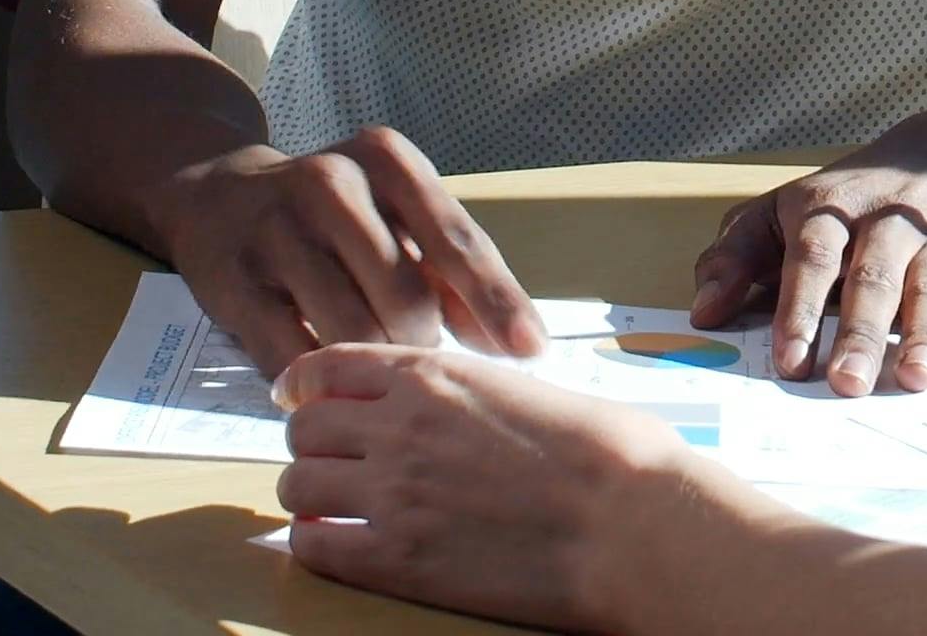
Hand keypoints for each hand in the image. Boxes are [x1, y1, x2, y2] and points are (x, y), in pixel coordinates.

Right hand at [151, 126, 547, 372]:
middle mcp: (331, 183)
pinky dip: (321, 381)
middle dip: (426, 342)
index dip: (497, 300)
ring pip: (353, 329)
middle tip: (421, 359)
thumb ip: (450, 272)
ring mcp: (276, 231)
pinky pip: (294, 355)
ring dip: (376, 365)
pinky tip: (330, 385)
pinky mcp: (233, 284)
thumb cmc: (334, 216)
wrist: (218, 198)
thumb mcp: (395, 217)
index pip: (456, 239)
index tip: (531, 351)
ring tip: (377, 370)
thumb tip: (510, 344)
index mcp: (387, 160)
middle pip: (407, 295)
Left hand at [276, 343, 738, 629]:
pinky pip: (314, 546)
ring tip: (337, 508)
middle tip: (332, 462)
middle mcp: (400, 426)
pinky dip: (317, 543)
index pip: (329, 367)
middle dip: (312, 443)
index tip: (299, 397)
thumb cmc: (609, 455)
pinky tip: (341, 545)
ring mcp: (392, 493)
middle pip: (303, 427)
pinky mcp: (396, 560)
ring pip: (297, 484)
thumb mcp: (530, 390)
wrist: (630, 523)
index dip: (305, 384)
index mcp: (435, 376)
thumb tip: (457, 409)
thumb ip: (470, 393)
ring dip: (311, 495)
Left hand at [687, 139, 926, 394]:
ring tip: (915, 379)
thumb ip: (733, 259)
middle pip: (874, 277)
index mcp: (830, 209)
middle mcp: (889, 222)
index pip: (813, 256)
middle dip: (861, 332)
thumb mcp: (776, 214)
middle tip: (847, 385)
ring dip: (926, 334)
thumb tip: (703, 315)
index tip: (788, 360)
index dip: (799, 307)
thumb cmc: (839, 205)